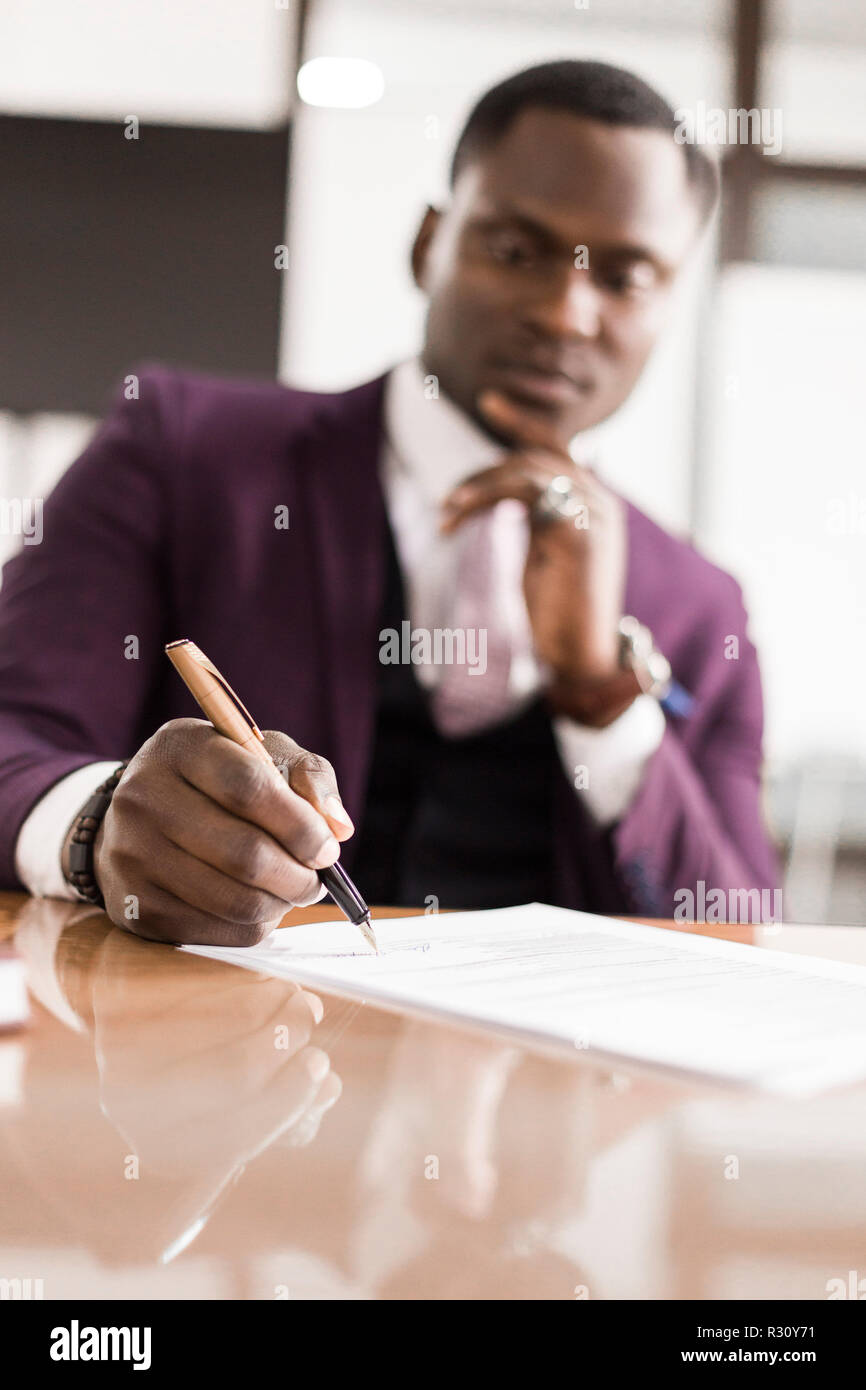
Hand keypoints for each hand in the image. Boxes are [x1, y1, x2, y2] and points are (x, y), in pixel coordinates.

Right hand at [91, 718, 354, 945]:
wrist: (143, 814)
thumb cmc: (219, 780)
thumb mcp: (265, 756)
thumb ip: (309, 778)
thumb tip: (338, 827)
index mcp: (182, 747)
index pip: (248, 787)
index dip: (299, 825)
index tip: (327, 848)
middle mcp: (144, 797)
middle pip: (243, 853)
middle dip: (297, 876)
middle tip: (316, 881)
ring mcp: (132, 854)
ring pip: (232, 900)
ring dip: (279, 905)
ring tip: (290, 892)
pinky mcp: (134, 905)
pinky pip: (212, 933)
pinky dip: (250, 926)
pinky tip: (257, 906)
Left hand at [441, 390, 636, 724]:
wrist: (579, 656)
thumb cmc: (556, 612)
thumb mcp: (542, 553)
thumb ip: (534, 518)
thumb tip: (507, 494)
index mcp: (594, 503)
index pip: (559, 447)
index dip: (525, 421)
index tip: (490, 402)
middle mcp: (600, 500)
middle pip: (542, 451)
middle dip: (494, 453)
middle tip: (453, 483)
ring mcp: (595, 512)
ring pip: (530, 469)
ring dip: (480, 485)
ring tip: (448, 509)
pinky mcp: (579, 530)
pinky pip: (527, 491)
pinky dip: (486, 495)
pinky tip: (459, 514)